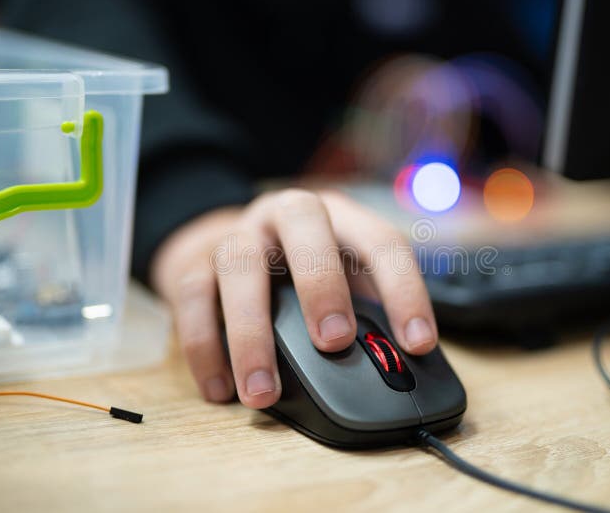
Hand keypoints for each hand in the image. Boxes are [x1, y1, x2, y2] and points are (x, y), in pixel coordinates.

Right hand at [150, 189, 437, 407]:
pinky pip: (192, 298)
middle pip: (304, 225)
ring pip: (239, 265)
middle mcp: (287, 216)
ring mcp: (237, 235)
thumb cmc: (296, 269)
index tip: (417, 344)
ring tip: (262, 391)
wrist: (219, 243)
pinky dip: (204, 347)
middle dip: (321, 284)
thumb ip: (366, 310)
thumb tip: (396, 365)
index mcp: (338, 218)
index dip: (404, 290)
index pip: (379, 240)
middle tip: (334, 343)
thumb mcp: (341, 277)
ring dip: (251, 332)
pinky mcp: (193, 264)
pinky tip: (221, 389)